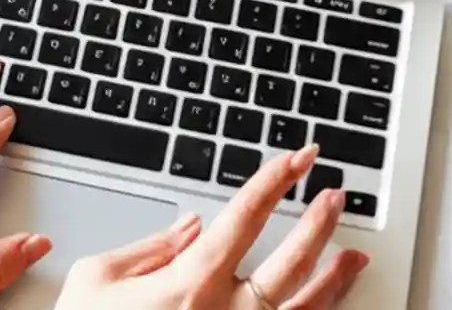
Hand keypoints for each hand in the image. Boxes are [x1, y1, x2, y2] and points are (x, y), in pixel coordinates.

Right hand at [54, 145, 368, 309]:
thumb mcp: (97, 281)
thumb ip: (149, 248)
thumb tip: (190, 227)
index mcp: (189, 283)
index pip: (246, 216)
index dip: (276, 180)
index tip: (298, 158)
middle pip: (292, 261)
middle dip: (319, 222)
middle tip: (334, 195)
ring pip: (305, 309)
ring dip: (334, 279)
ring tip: (354, 255)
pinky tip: (327, 308)